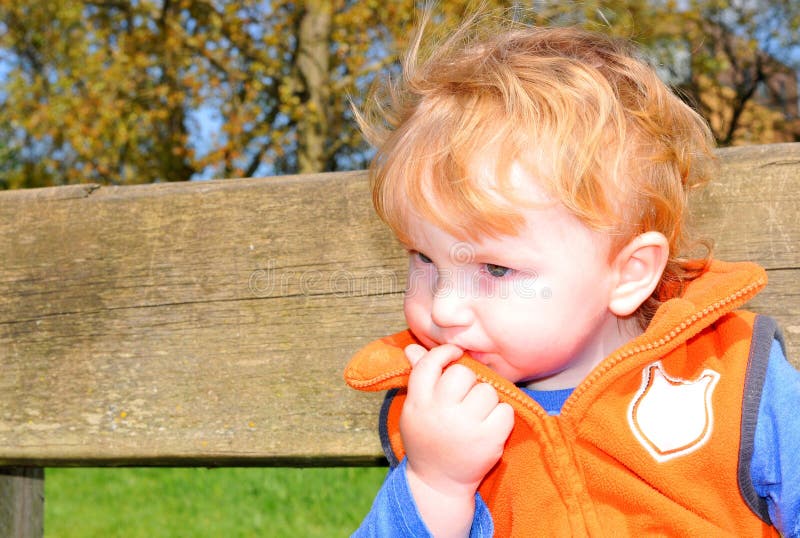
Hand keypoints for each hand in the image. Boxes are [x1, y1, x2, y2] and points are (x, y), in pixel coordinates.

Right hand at [401, 343, 514, 501]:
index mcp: (418, 403)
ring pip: (486, 390)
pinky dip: (502, 416)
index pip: (429, 364)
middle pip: (462, 373)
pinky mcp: (488, 440)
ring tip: (477, 415)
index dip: (444, 353)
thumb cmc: (428, 439)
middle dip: (468, 381)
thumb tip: (413, 347)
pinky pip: (505, 410)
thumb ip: (419, 377)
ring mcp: (465, 427)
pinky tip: (490, 427)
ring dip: (486, 399)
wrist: (438, 483)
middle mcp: (440, 413)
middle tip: (465, 398)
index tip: (454, 354)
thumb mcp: (417, 409)